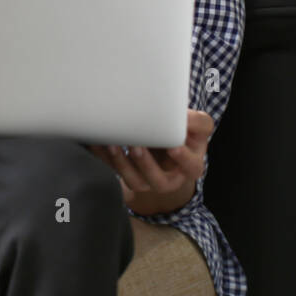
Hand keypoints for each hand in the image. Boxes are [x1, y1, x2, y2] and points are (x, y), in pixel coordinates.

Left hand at [88, 109, 211, 214]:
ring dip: (122, 165)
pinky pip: (115, 172)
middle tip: (136, 146)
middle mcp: (170, 178)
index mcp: (191, 165)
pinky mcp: (129, 176)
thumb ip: (195, 121)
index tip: (173, 147)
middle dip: (146, 165)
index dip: (182, 159)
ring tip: (113, 145)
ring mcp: (148, 181)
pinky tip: (96, 143)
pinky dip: (104, 159)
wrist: (168, 140)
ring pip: (135, 182)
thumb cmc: (185, 132)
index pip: (191, 166)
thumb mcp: (198, 126)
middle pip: (159, 181)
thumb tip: (181, 113)